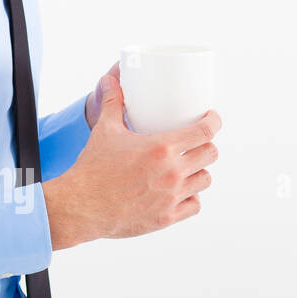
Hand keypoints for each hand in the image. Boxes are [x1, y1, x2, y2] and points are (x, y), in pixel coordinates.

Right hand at [42, 74, 221, 249]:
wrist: (83, 205)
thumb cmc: (93, 167)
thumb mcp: (104, 131)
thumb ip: (112, 104)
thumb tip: (110, 81)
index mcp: (161, 148)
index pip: (204, 131)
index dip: (213, 122)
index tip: (211, 118)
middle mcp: (172, 172)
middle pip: (210, 154)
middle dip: (206, 145)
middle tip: (196, 142)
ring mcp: (172, 196)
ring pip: (205, 179)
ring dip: (199, 171)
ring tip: (188, 167)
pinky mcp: (168, 217)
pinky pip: (194, 205)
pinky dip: (191, 196)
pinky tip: (181, 191)